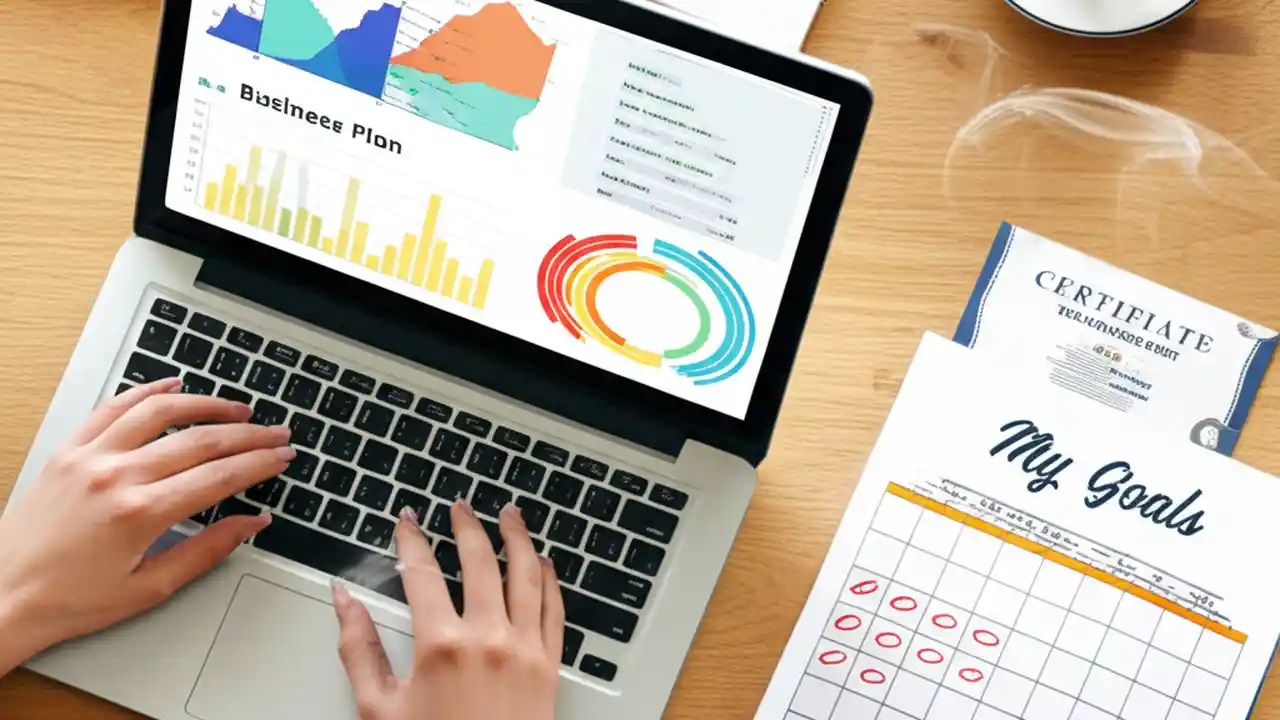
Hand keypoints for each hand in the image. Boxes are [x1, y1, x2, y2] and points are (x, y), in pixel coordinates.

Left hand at [0, 378, 294, 673]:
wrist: (0, 597)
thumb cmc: (67, 600)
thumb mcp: (149, 588)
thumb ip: (206, 551)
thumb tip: (249, 523)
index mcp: (140, 513)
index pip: (219, 477)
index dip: (259, 464)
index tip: (281, 458)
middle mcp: (116, 476)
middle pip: (200, 441)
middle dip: (248, 435)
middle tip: (276, 433)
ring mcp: (89, 457)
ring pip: (161, 412)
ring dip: (206, 405)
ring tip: (237, 408)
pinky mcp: (68, 450)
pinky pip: (114, 407)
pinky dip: (147, 391)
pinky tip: (173, 386)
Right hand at [333, 501, 563, 719]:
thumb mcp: (379, 707)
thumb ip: (358, 648)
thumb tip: (343, 601)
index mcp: (443, 645)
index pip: (423, 572)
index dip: (412, 540)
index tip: (407, 521)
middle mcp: (490, 639)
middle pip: (480, 561)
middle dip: (467, 526)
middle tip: (459, 506)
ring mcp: (526, 650)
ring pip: (527, 574)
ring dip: (517, 538)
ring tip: (510, 514)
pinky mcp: (550, 665)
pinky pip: (554, 608)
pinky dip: (550, 579)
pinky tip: (544, 563)